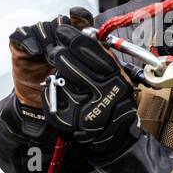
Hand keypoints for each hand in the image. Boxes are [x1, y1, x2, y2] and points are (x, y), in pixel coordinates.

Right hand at [8, 7, 94, 107]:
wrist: (37, 99)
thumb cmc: (60, 84)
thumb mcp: (77, 71)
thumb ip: (85, 55)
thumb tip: (97, 43)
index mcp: (71, 36)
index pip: (78, 17)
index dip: (80, 15)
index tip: (77, 15)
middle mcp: (54, 32)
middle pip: (60, 22)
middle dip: (62, 35)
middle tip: (63, 52)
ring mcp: (37, 36)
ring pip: (43, 27)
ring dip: (47, 41)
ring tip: (50, 57)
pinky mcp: (19, 43)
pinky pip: (22, 34)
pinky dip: (29, 41)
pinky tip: (36, 52)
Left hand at [42, 23, 139, 163]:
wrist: (115, 141)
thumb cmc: (116, 104)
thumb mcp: (119, 77)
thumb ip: (103, 56)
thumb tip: (85, 31)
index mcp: (115, 79)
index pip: (87, 47)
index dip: (71, 36)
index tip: (63, 31)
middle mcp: (101, 94)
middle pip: (68, 60)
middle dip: (59, 51)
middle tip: (56, 50)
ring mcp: (83, 109)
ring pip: (58, 76)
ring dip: (57, 70)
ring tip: (60, 70)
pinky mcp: (67, 122)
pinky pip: (52, 96)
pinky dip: (53, 90)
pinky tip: (60, 90)